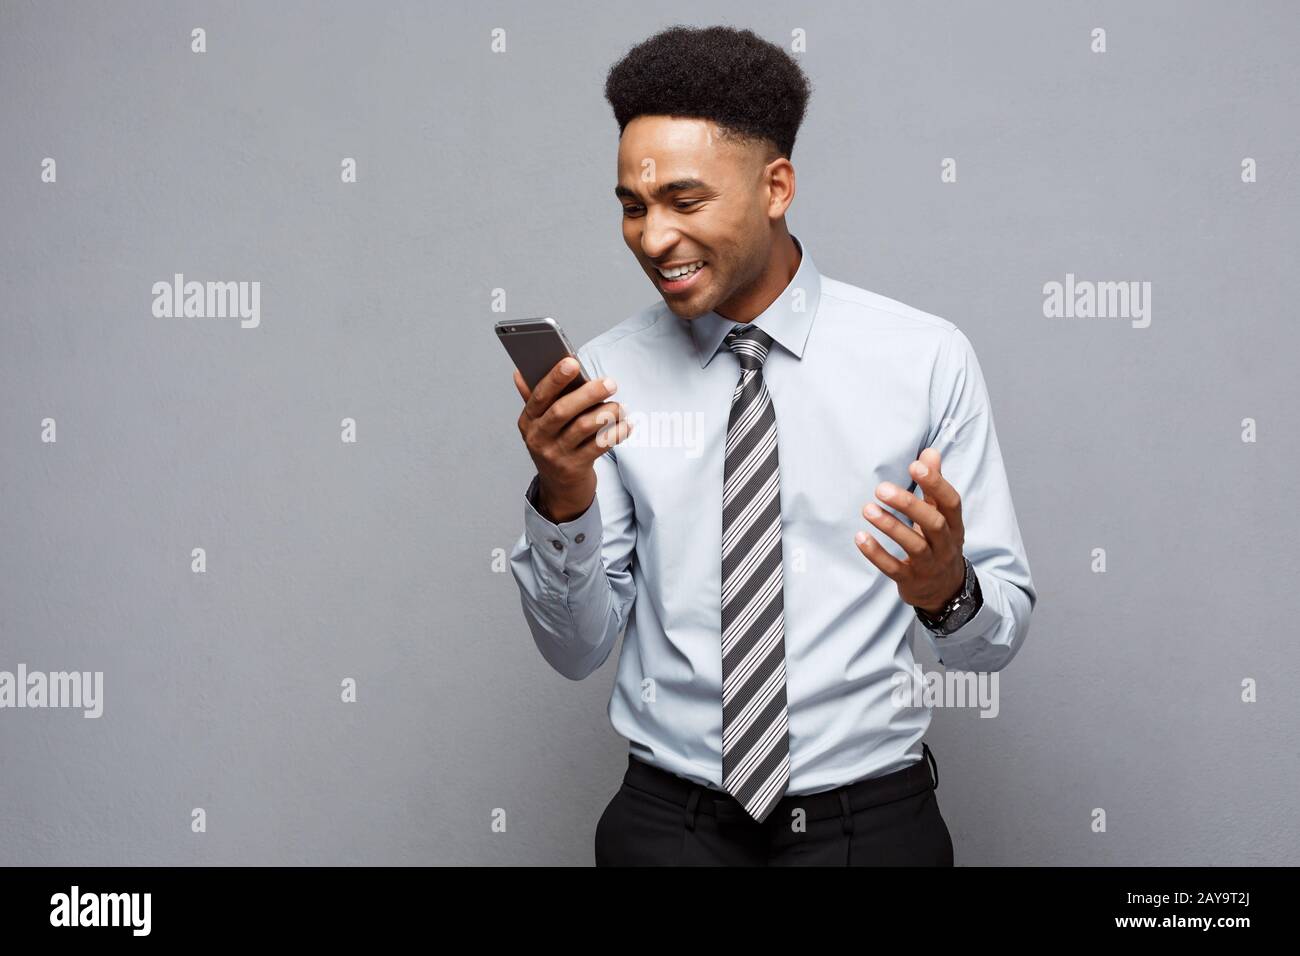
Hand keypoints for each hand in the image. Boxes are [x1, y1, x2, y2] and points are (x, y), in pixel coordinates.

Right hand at [513, 357, 632, 521]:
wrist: (559, 488)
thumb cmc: (553, 444)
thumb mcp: (539, 423)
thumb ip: (534, 397)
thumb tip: (520, 372)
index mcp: (528, 420)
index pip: (539, 395)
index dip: (555, 378)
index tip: (572, 362)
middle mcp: (538, 438)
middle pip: (562, 411)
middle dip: (588, 394)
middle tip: (610, 383)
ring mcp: (556, 454)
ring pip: (583, 428)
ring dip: (605, 413)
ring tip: (619, 406)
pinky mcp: (574, 468)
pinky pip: (599, 446)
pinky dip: (615, 433)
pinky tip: (626, 424)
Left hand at [854, 447, 965, 614]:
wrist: (945, 590)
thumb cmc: (939, 543)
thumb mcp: (942, 516)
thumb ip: (933, 485)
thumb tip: (930, 452)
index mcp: (954, 525)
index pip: (951, 502)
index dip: (935, 483)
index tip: (915, 465)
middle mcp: (946, 545)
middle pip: (933, 523)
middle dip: (908, 504)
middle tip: (881, 488)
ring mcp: (930, 565)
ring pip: (914, 546)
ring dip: (890, 526)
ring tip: (867, 509)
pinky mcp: (911, 581)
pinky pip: (894, 568)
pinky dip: (877, 554)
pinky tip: (860, 538)